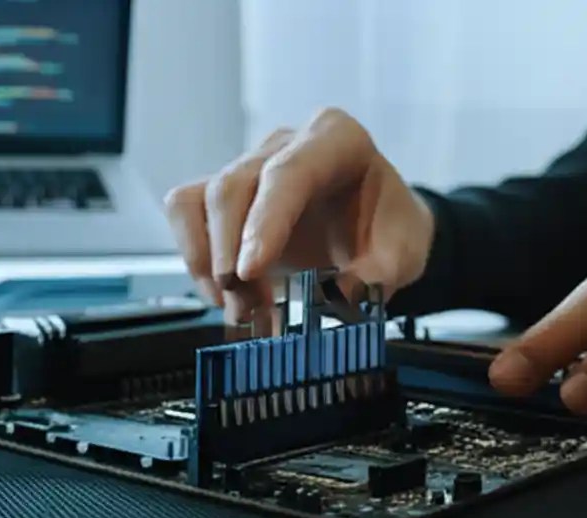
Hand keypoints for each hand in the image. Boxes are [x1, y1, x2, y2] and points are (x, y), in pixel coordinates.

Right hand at [162, 108, 435, 333]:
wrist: (375, 231)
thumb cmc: (386, 231)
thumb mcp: (402, 255)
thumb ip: (375, 277)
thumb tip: (334, 298)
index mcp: (336, 141)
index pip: (289, 172)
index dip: (263, 223)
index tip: (249, 271)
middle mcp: (284, 145)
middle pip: (231, 186)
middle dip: (228, 254)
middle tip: (247, 307)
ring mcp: (248, 166)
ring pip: (200, 200)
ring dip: (208, 262)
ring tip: (238, 307)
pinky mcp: (222, 194)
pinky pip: (184, 212)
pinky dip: (194, 258)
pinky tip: (222, 293)